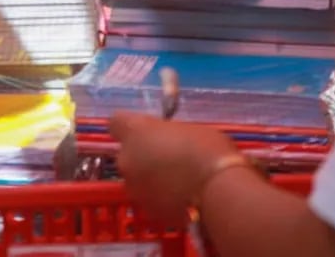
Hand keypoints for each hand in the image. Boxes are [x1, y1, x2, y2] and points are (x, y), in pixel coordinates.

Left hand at [109, 112, 238, 222]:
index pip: (116, 122)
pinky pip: (150, 200)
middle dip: (143, 156)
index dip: (130, 127)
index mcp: (135, 131)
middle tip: (169, 158)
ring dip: (151, 179)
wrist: (218, 191)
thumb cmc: (208, 149)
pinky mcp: (147, 211)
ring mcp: (134, 188)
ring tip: (179, 183)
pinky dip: (161, 199)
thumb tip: (168, 140)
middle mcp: (127, 159)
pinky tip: (183, 199)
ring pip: (137, 179)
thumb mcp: (189, 129)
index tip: (147, 131)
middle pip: (128, 154)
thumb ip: (168, 134)